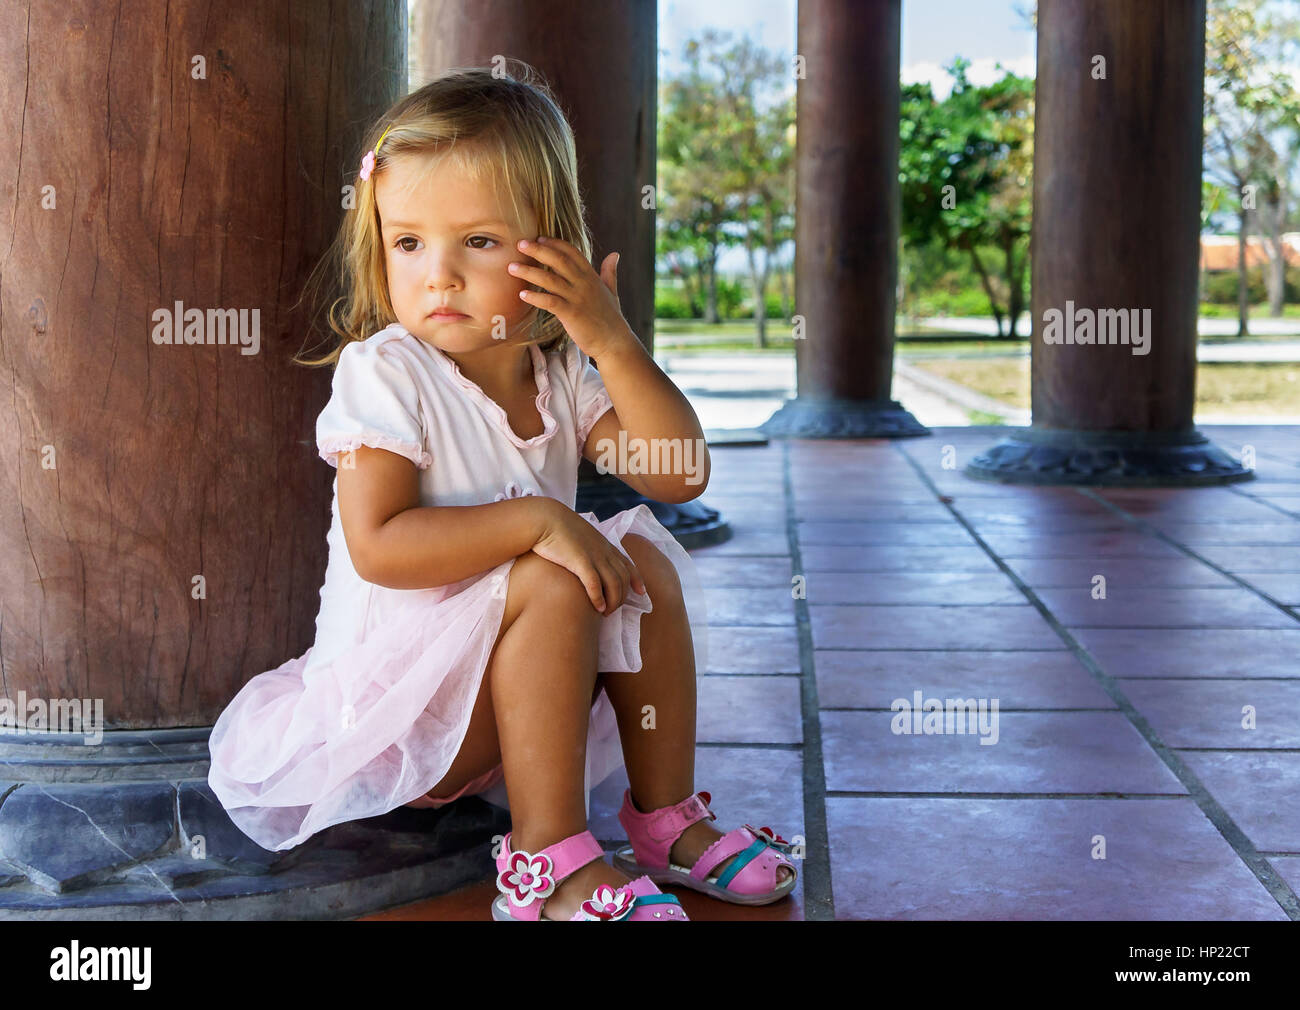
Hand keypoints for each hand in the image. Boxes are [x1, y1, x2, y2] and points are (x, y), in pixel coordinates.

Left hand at [509, 236, 639, 359]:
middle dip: (538, 250)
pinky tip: (522, 294)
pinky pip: (550, 302)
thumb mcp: (612, 291)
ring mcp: (577, 298)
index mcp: (591, 276)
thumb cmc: (611, 318)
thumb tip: (615, 254)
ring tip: (511, 267)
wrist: (614, 342)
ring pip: (550, 279)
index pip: (571, 252)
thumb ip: (609, 272)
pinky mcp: (571, 314)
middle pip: (558, 260)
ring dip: (529, 272)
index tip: (539, 238)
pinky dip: (535, 297)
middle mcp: (584, 283)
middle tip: (519, 243)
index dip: (554, 243)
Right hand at [529, 501, 648, 613]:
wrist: (544, 518)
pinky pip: (595, 584)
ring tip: (606, 613)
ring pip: (614, 583)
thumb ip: (586, 548)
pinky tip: (598, 607)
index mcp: (604, 544)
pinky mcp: (580, 561)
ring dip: (613, 601)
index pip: (628, 564)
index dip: (637, 580)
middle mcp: (603, 550)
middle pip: (623, 578)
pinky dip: (599, 598)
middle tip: (613, 610)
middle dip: (622, 596)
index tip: (642, 592)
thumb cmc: (556, 529)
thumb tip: (584, 559)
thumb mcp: (578, 537)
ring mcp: (593, 555)